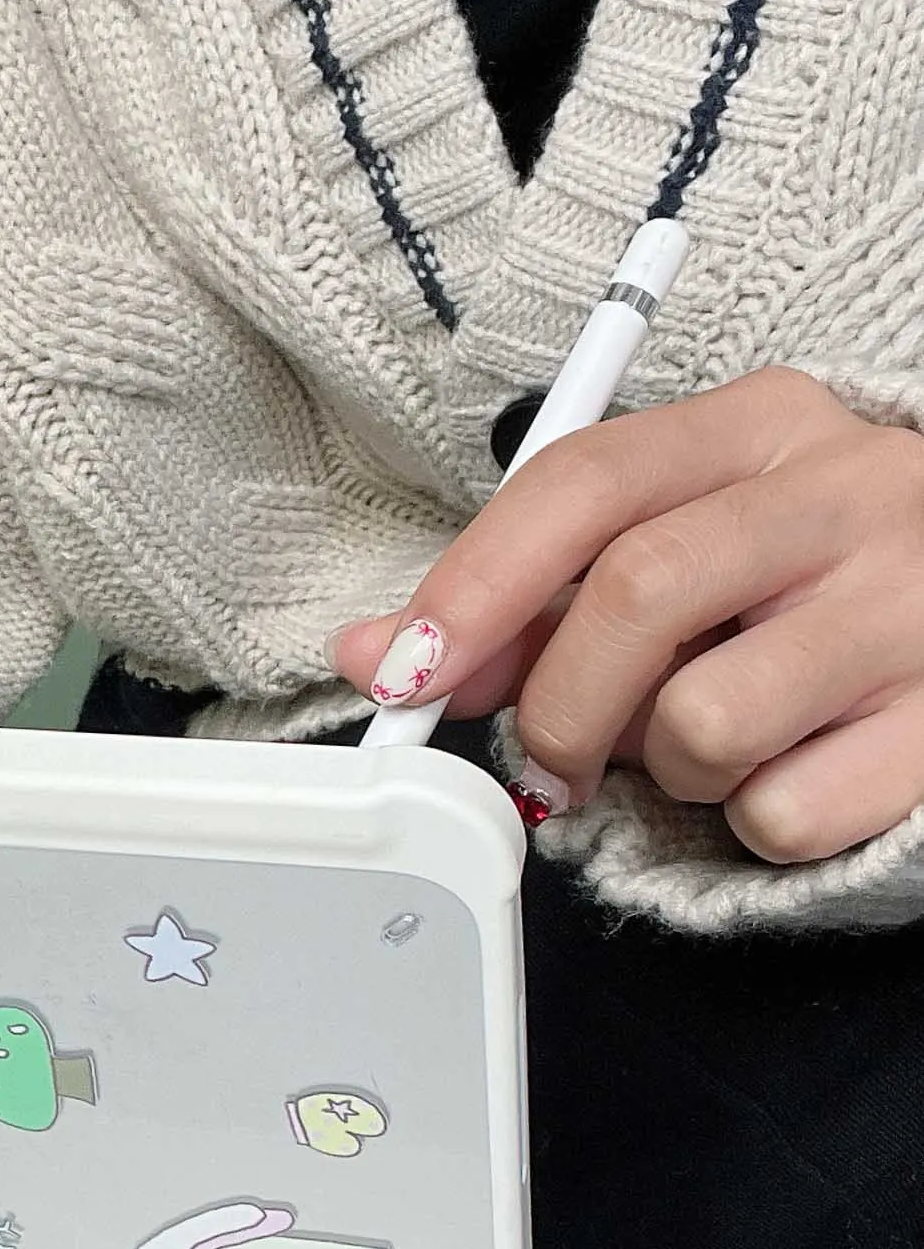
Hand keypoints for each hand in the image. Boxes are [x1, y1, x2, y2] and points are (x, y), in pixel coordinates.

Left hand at [335, 368, 923, 860]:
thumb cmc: (796, 587)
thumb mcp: (674, 554)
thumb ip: (528, 605)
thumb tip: (378, 654)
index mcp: (762, 427)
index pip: (585, 480)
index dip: (474, 584)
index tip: (403, 671)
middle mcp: (847, 496)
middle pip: (636, 593)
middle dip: (558, 704)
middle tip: (553, 759)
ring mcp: (909, 611)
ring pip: (706, 720)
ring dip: (668, 767)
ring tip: (711, 740)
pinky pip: (782, 812)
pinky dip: (751, 820)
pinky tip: (790, 769)